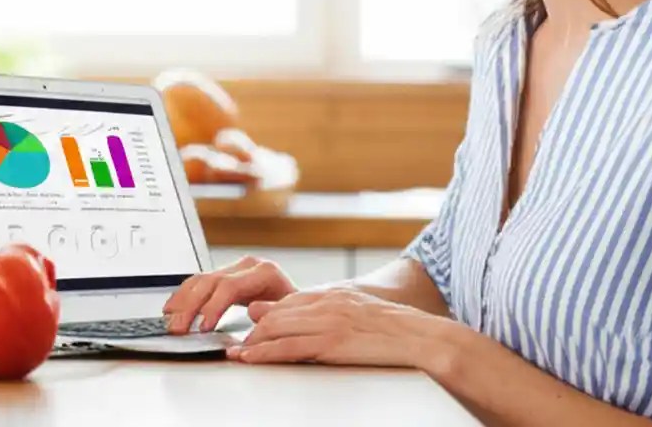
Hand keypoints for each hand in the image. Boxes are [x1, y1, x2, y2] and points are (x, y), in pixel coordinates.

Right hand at [162, 256, 297, 333]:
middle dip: (190, 307)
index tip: (203, 326)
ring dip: (182, 301)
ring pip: (200, 279)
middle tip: (178, 327)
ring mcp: (234, 269)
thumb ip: (271, 313)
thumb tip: (252, 314)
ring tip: (170, 320)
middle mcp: (247, 266)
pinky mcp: (224, 276)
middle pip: (210, 282)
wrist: (300, 305)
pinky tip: (173, 308)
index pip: (230, 286)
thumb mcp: (288, 314)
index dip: (213, 306)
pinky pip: (198, 282)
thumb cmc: (295, 312)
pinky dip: (183, 296)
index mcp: (264, 272)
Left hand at [228, 288, 445, 367]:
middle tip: (234, 341)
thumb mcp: (355, 310)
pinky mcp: (331, 343)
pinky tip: (251, 358)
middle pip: (276, 314)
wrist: (418, 336)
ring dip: (252, 342)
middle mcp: (325, 303)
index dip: (264, 315)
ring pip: (277, 329)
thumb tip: (306, 315)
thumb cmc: (391, 329)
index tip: (248, 324)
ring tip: (236, 353)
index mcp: (332, 295)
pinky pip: (289, 347)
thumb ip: (327, 310)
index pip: (286, 301)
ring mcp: (327, 322)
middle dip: (251, 329)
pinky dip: (265, 353)